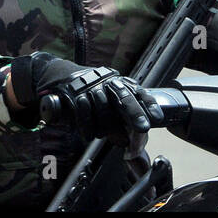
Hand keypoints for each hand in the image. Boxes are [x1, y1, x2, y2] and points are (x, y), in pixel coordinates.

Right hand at [12, 53, 162, 145]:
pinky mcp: (74, 93)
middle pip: (124, 97)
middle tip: (143, 128)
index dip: (148, 104)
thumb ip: (121, 117)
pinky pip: (84, 112)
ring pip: (104, 109)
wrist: (60, 76)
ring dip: (108, 128)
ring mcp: (91, 86)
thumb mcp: (108, 99)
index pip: (138, 92)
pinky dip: (88, 127)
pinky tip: (90, 135)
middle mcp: (108, 82)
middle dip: (135, 113)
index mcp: (120, 83)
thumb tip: (135, 141)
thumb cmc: (90, 93)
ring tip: (111, 138)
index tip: (157, 118)